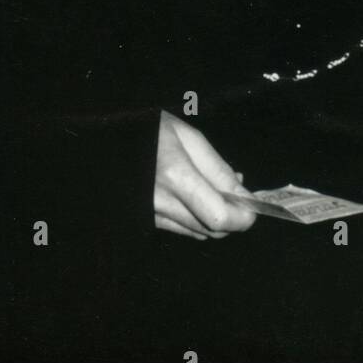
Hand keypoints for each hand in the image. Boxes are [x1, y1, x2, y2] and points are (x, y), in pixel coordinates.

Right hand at [154, 110, 256, 240]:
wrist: (109, 140)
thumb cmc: (150, 130)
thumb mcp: (188, 137)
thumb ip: (217, 168)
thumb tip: (243, 194)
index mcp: (176, 176)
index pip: (219, 216)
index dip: (243, 217)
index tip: (253, 207)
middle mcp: (162, 203)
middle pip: (212, 229)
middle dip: (233, 217)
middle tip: (239, 194)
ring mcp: (152, 215)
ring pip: (199, 232)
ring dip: (216, 218)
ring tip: (216, 189)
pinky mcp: (147, 220)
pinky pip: (182, 229)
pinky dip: (198, 219)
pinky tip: (198, 197)